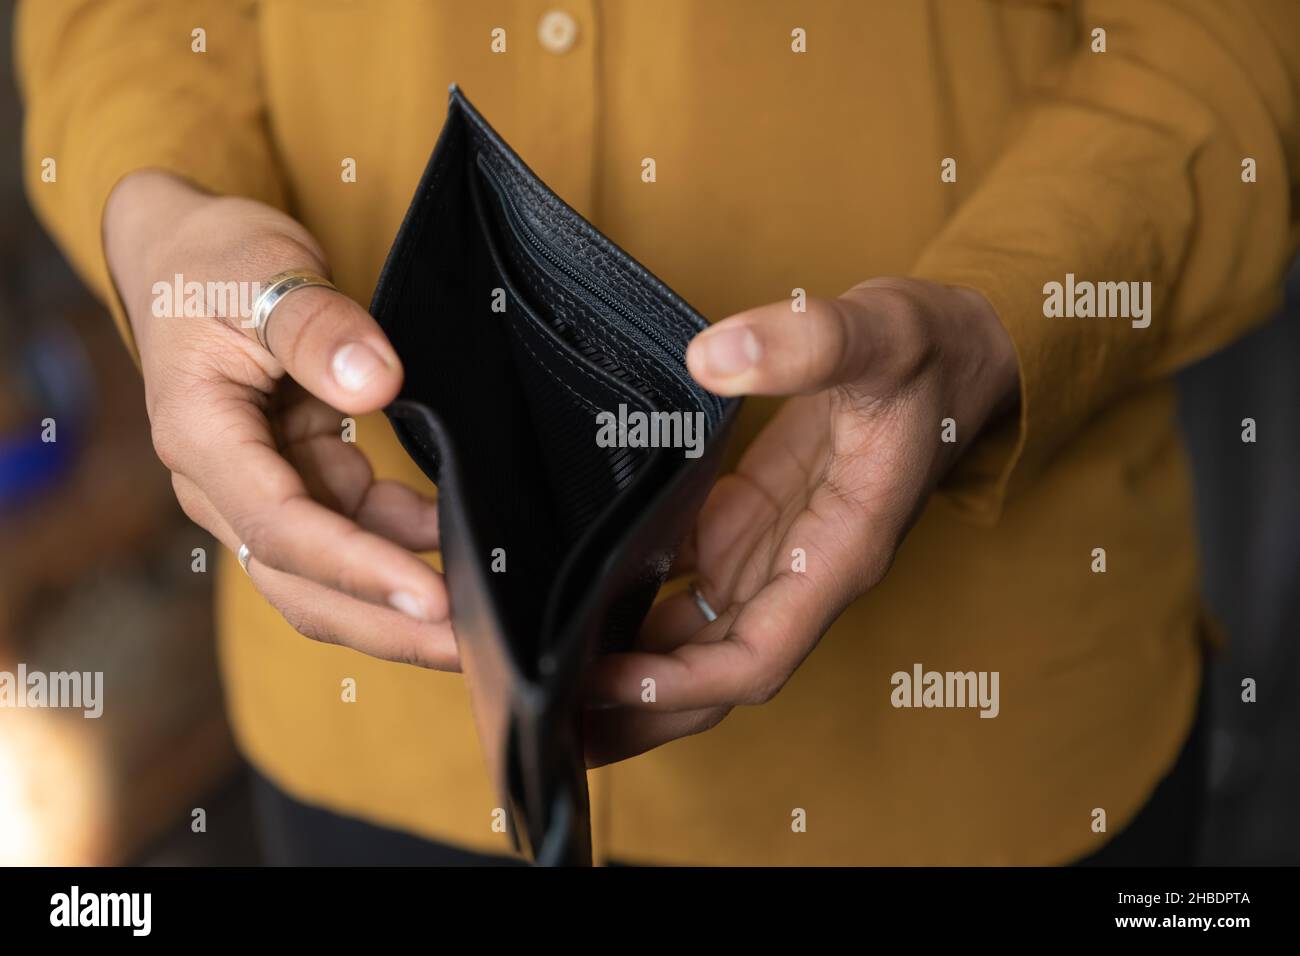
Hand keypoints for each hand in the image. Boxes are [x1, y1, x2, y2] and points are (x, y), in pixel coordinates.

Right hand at [104, 170, 454, 667]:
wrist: (189, 258)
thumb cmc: (215, 262)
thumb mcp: (263, 272)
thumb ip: (317, 329)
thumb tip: (377, 384)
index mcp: (201, 438)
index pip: (280, 528)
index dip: (356, 568)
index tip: (431, 596)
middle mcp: (224, 483)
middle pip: (301, 583)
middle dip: (384, 625)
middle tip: (469, 650)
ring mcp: (263, 487)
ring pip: (328, 574)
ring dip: (398, 600)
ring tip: (478, 617)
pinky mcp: (299, 480)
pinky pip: (354, 529)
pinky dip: (403, 542)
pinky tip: (454, 541)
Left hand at [582, 277, 1018, 764]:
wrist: (963, 352)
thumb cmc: (933, 354)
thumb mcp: (881, 335)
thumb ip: (807, 344)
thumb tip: (711, 356)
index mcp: (840, 552)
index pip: (757, 654)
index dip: (680, 683)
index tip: (605, 683)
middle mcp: (805, 569)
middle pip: (717, 670)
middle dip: (642, 709)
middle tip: (556, 730)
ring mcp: (777, 548)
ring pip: (699, 635)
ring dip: (634, 665)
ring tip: (554, 680)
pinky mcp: (756, 517)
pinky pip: (693, 576)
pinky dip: (641, 598)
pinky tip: (583, 598)